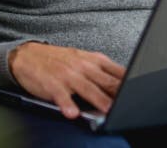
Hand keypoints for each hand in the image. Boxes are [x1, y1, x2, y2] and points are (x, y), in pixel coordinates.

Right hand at [8, 42, 125, 118]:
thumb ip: (103, 71)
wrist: (28, 54)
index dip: (128, 83)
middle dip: (117, 93)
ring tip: (107, 110)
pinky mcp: (52, 83)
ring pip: (87, 88)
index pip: (117, 72)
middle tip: (128, 104)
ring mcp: (68, 74)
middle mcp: (83, 66)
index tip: (138, 91)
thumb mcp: (84, 59)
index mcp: (94, 60)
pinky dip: (67, 104)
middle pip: (105, 81)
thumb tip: (123, 84)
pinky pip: (61, 95)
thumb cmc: (60, 59)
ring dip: (98, 99)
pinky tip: (72, 112)